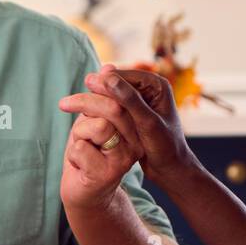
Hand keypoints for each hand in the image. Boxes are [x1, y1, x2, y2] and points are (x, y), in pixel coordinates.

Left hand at [57, 71, 146, 212]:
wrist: (86, 195)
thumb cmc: (89, 155)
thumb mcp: (94, 122)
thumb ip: (101, 99)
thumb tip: (108, 66)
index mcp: (137, 129)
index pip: (124, 98)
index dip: (104, 85)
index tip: (87, 80)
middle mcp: (136, 143)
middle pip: (114, 108)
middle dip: (85, 101)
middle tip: (63, 104)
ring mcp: (124, 159)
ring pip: (98, 127)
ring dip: (79, 133)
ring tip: (81, 146)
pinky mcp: (107, 174)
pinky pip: (81, 148)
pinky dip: (73, 154)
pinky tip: (80, 165)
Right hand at [79, 64, 195, 185]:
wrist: (171, 169)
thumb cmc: (165, 148)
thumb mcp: (147, 123)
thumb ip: (129, 100)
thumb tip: (107, 77)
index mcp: (157, 85)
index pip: (126, 76)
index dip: (105, 80)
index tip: (85, 83)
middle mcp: (149, 89)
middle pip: (117, 83)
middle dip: (96, 90)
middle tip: (73, 96)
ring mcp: (141, 100)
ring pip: (112, 95)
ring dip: (95, 101)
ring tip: (74, 105)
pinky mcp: (134, 112)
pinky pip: (113, 106)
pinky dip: (100, 110)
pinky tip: (86, 116)